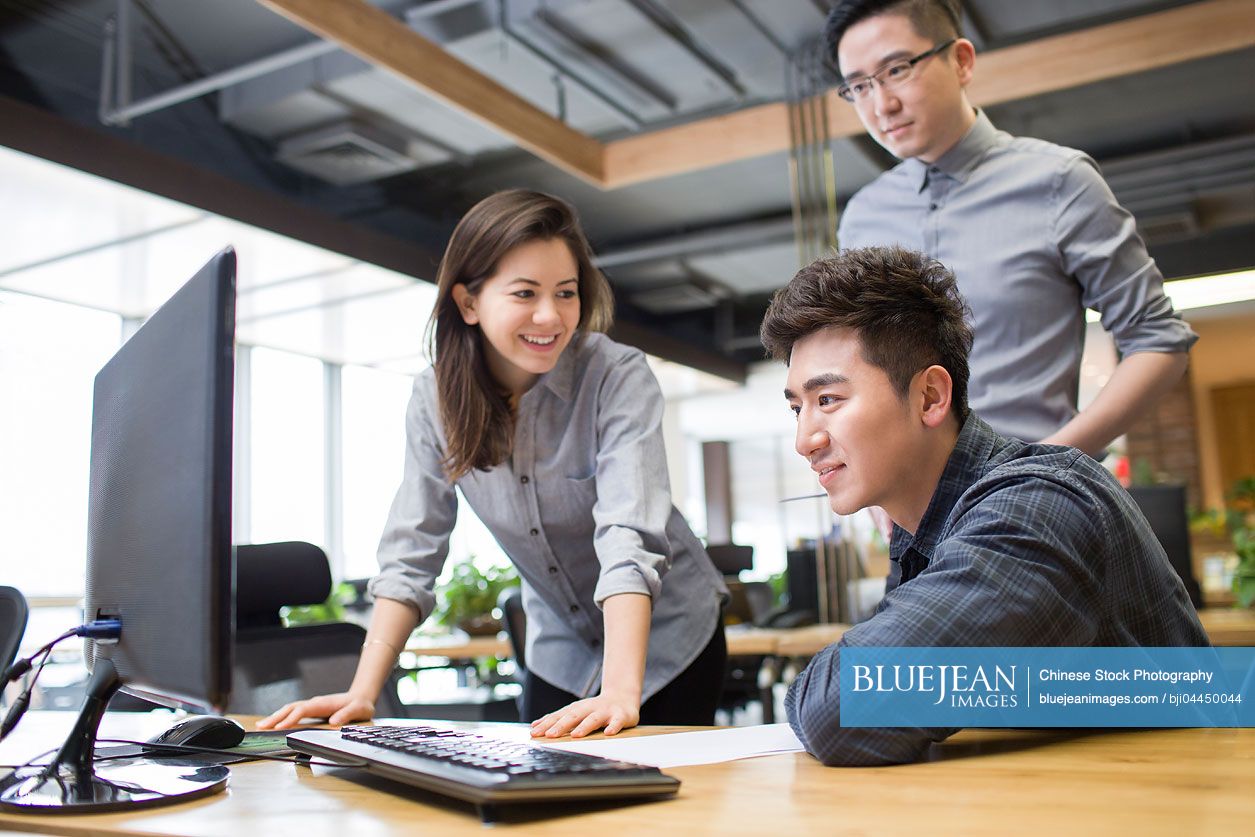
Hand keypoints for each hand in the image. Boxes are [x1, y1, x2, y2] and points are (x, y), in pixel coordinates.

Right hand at [255, 692, 373, 729]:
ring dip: (276, 717)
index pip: (303, 710)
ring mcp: (313, 706)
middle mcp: (315, 703)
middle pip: (291, 708)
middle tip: (261, 727)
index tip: (279, 727)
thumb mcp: (360, 709)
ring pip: (290, 709)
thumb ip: (348, 714)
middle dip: (276, 717)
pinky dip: (282, 717)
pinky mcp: (312, 710)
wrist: (361, 697)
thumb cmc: (361, 705)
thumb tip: (334, 721)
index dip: (291, 718)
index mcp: (323, 704)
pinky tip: (275, 724)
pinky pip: (294, 713)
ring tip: (262, 726)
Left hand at [530, 690, 639, 738]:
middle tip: (550, 735)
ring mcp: (605, 711)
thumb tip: (534, 725)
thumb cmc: (594, 709)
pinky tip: (608, 733)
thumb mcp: (575, 712)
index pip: (559, 716)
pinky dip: (613, 727)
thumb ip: (557, 719)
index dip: (546, 724)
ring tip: (576, 735)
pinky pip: (617, 722)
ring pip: (594, 719)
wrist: (622, 697)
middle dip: (561, 725)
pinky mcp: (620, 716)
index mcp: (577, 709)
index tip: (534, 733)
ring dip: (584, 726)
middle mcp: (589, 708)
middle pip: (573, 716)